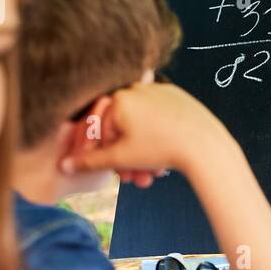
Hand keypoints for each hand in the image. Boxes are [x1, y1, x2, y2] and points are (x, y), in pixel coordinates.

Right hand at [61, 83, 234, 178]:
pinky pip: (159, 120)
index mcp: (118, 99)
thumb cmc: (161, 149)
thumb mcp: (121, 159)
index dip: (101, 156)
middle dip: (125, 159)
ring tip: (151, 176)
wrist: (206, 146)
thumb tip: (64, 166)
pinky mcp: (178, 98)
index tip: (106, 173)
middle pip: (122, 130)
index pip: (100, 130)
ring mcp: (159, 91)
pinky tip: (165, 160)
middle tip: (132, 180)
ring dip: (142, 155)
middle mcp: (137, 89)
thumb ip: (90, 162)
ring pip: (141, 127)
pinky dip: (157, 139)